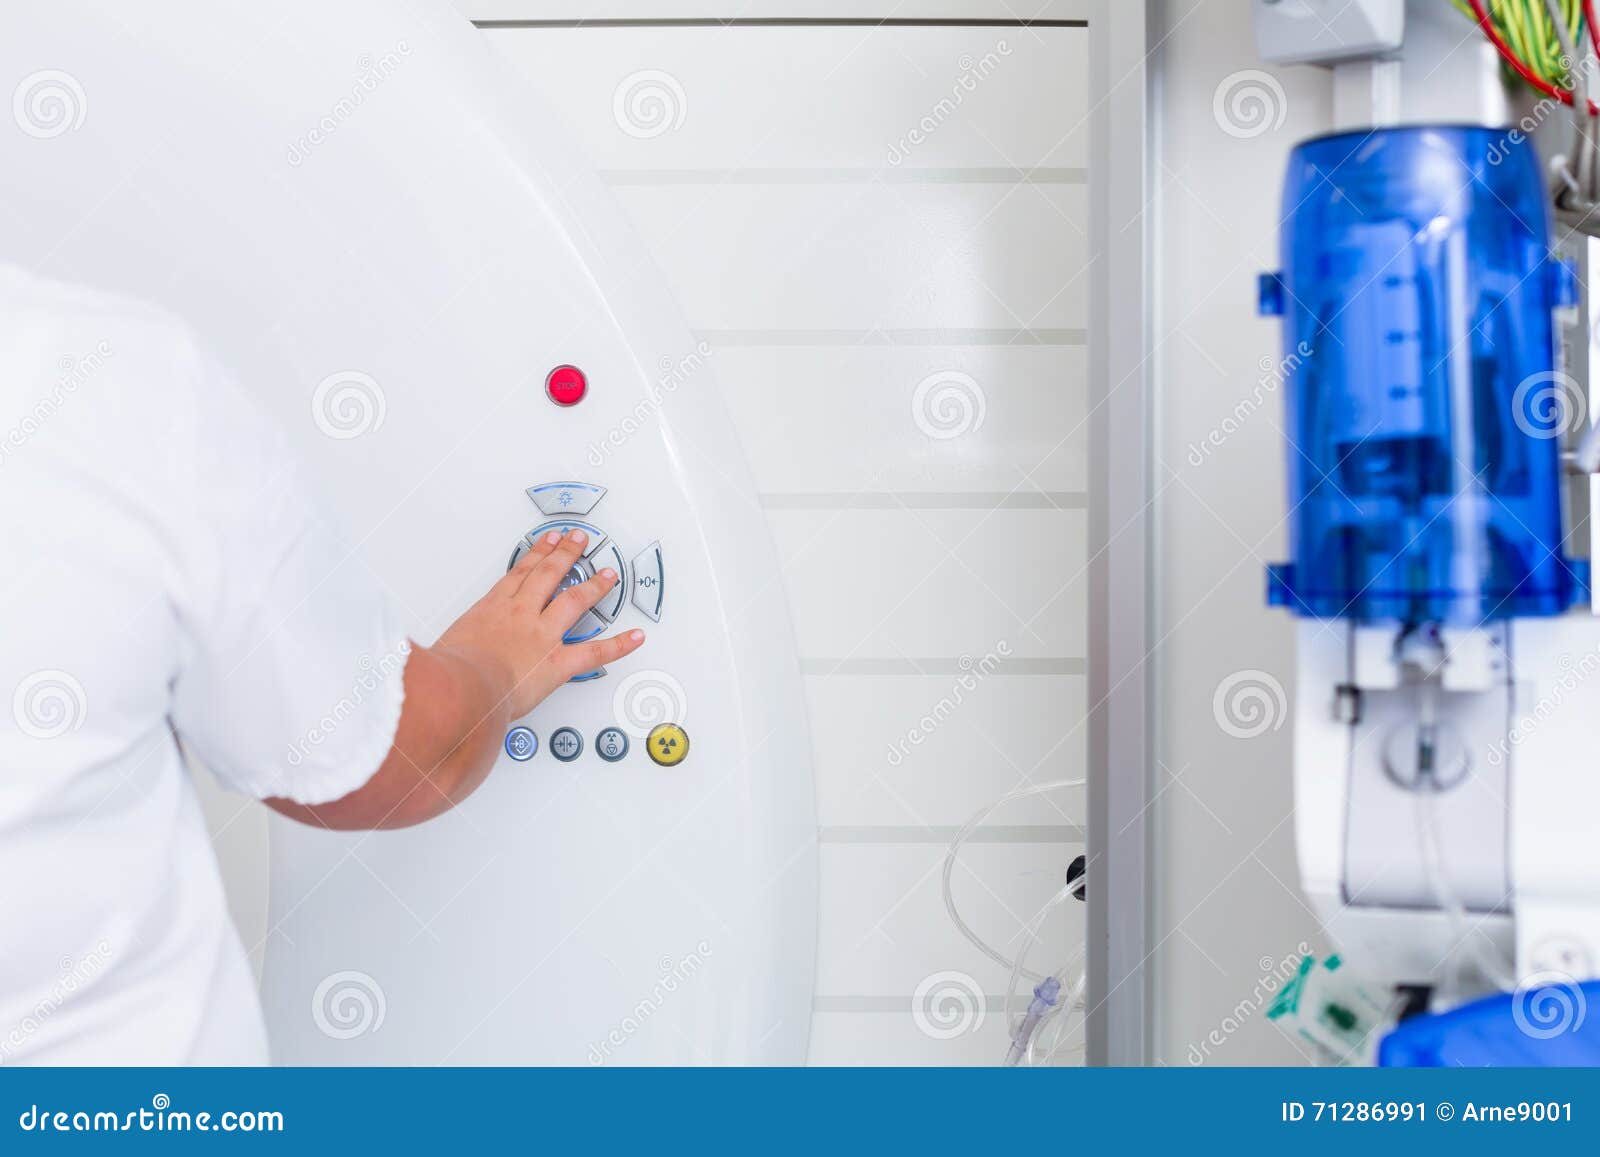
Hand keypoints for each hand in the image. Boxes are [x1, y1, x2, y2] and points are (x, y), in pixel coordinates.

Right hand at [433, 529, 645, 719]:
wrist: (462, 687)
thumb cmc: (448, 671)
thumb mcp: (445, 647)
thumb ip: (455, 646)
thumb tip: (448, 654)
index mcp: (492, 608)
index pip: (520, 573)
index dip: (537, 553)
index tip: (548, 540)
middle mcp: (521, 614)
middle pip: (549, 575)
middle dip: (567, 555)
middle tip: (580, 540)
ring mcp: (542, 635)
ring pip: (574, 601)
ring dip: (594, 585)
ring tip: (609, 574)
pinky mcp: (558, 662)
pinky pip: (595, 652)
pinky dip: (619, 645)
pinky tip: (636, 637)